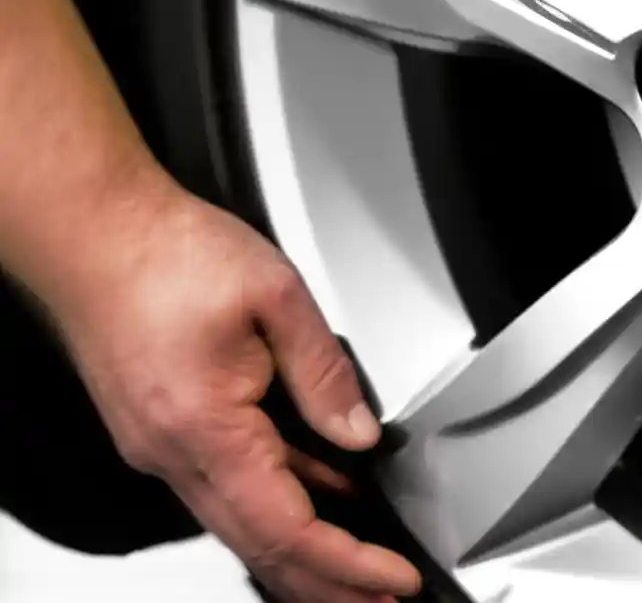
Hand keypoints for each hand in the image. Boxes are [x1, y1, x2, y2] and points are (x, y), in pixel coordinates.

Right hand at [49, 189, 421, 602]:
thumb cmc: (166, 252)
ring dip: (302, 555)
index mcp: (206, 429)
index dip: (348, 565)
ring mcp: (163, 447)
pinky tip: (318, 498)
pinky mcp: (163, 429)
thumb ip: (325, 371)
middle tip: (381, 602)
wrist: (93, 230)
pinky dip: (276, 506)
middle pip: (261, 548)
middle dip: (327, 586)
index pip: (288, 530)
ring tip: (358, 571)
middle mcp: (174, 453)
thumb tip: (359, 433)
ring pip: (241, 525)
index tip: (394, 581)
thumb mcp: (275, 296)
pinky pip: (228, 486)